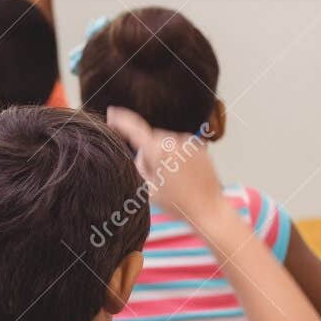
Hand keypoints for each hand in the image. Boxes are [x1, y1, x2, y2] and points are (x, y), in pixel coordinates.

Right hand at [105, 107, 225, 227]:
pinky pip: (181, 148)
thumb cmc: (176, 203)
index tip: (112, 112)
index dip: (121, 120)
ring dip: (165, 155)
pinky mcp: (200, 147)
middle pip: (152, 140)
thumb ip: (140, 165)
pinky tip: (185, 175)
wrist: (208, 208)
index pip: (135, 129)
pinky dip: (178, 157)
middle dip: (150, 153)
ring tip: (174, 179)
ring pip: (167, 144)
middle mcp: (174, 141)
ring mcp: (189, 143)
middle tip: (158, 177)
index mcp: (158, 151)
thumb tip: (142, 152)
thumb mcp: (148, 187)